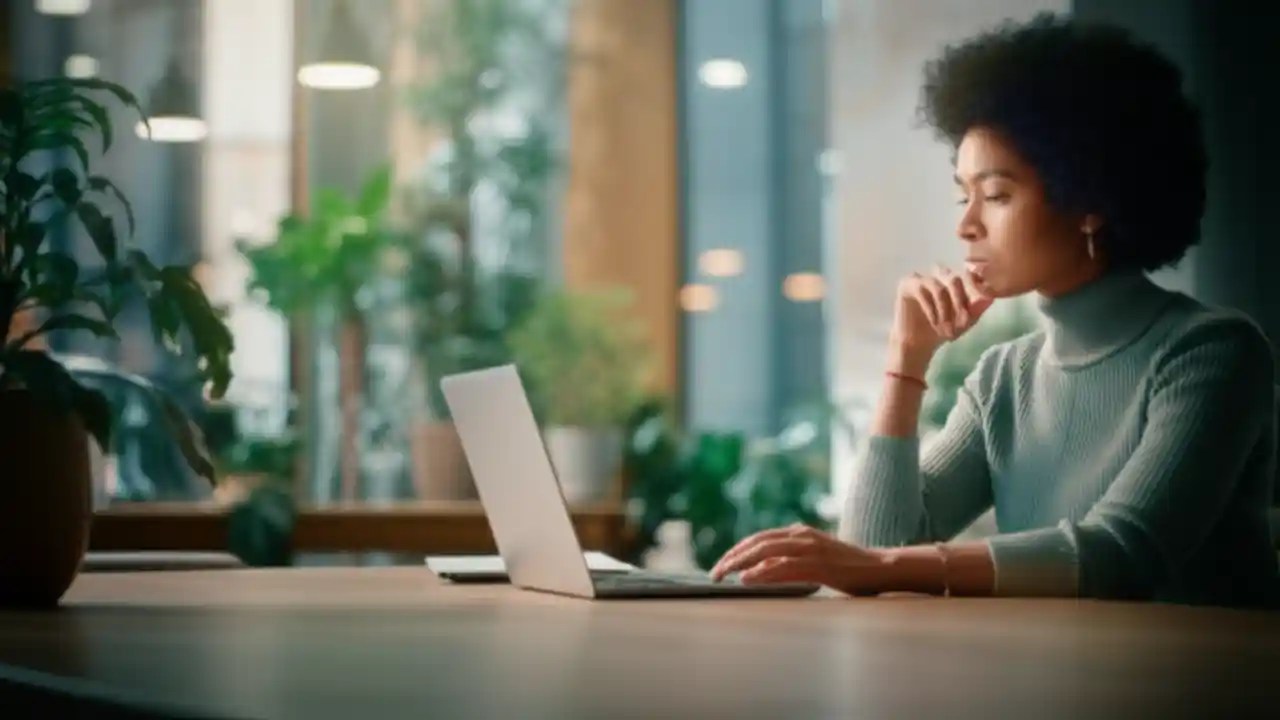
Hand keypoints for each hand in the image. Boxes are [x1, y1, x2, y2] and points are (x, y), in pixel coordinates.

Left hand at [709, 523, 889, 595]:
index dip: (737, 550)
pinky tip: (748, 578)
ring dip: (740, 563)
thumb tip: (763, 567)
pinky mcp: (818, 564)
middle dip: (731, 557)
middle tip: (714, 573)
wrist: (880, 567)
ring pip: (766, 551)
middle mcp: (801, 535)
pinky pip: (784, 566)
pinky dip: (763, 571)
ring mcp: (810, 548)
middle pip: (756, 543)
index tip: (721, 564)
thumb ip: (792, 556)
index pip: (759, 538)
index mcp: (798, 532)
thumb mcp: (815, 556)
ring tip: (723, 575)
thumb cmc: (848, 567)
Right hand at [890, 265, 994, 355]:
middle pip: (955, 279)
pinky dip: (931, 310)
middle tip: (962, 324)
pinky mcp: (907, 285)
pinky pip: (923, 292)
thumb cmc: (943, 330)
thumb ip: (977, 308)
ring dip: (945, 310)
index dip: (974, 293)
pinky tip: (934, 323)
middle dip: (960, 303)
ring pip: (939, 287)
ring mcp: (921, 278)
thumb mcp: (966, 321)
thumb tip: (990, 298)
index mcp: (954, 279)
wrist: (918, 345)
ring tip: (946, 329)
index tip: (973, 313)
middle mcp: (938, 275)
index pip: (968, 276)